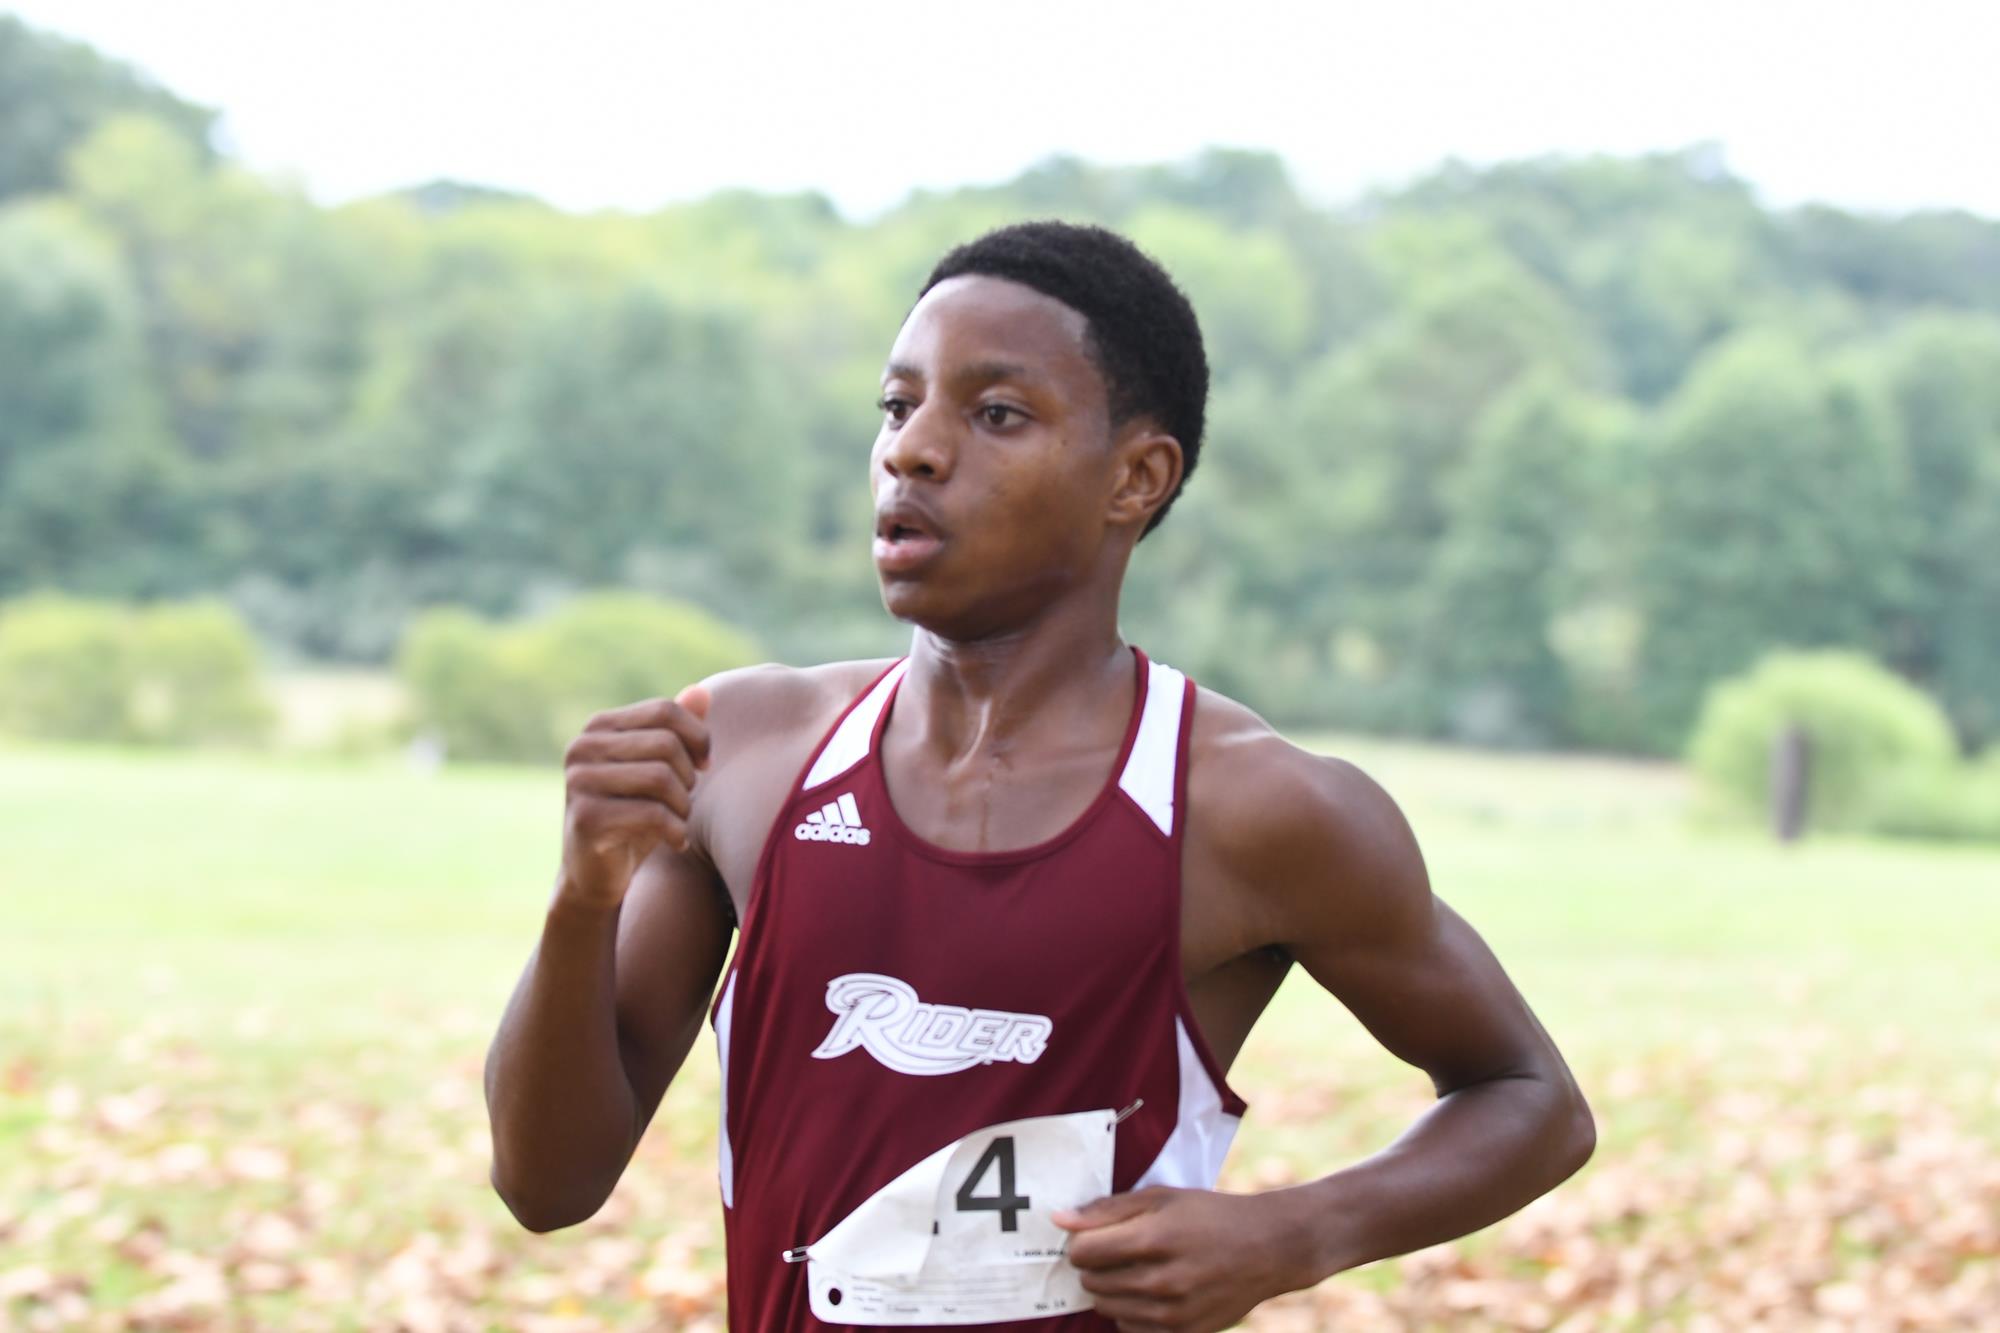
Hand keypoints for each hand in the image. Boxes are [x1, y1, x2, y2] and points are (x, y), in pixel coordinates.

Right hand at [558, 684, 710, 909]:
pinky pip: (653, 814)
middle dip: (689, 777)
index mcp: (599, 726)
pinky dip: (676, 831)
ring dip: (683, 806)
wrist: (597, 873)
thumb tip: (702, 692)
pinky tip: (676, 842)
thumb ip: (678, 730)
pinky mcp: (586, 818)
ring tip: (678, 821)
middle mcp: (582, 747)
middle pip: (666, 744)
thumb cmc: (636, 814)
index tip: (704, 765)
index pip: (664, 711)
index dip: (697, 737)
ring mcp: (579, 782)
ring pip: (661, 778)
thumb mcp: (660, 768)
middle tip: (685, 801)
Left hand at [1055, 1187, 1314, 1331]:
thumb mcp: (1161, 1198)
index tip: (1094, 1235)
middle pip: (1091, 1281)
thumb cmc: (1210, 1216)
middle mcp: (1163, 1281)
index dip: (1080, 1241)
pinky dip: (1130, 1311)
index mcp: (1155, 1239)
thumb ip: (1107, 1210)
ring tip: (1136, 1268)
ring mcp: (1174, 1314)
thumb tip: (1059, 1220)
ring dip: (1110, 1288)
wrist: (1269, 1248)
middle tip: (1119, 1249)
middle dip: (1095, 1264)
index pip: (1083, 1252)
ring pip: (1106, 1307)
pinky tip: (1150, 1291)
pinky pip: (1129, 1328)